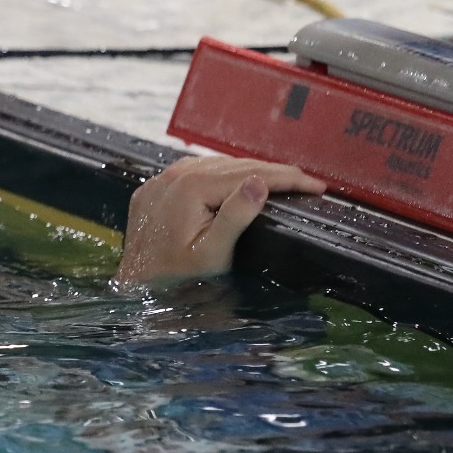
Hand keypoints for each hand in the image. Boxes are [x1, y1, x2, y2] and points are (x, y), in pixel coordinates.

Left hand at [114, 156, 325, 285]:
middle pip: (234, 166)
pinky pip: (192, 172)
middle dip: (273, 172)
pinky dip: (219, 175)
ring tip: (280, 180)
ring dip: (248, 170)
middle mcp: (173, 176)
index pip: (249, 174)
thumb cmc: (176, 277)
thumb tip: (259, 183)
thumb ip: (235, 217)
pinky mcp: (153, 190)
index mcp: (191, 187)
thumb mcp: (213, 253)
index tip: (316, 185)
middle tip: (306, 182)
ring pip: (214, 165)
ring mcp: (160, 180)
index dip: (287, 179)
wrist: (136, 287)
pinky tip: (236, 181)